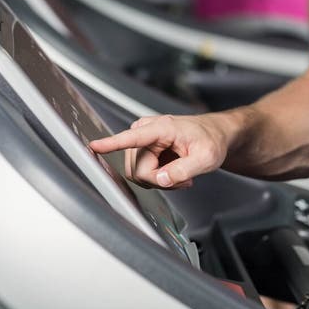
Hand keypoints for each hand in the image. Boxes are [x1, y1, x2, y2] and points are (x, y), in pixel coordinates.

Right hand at [89, 113, 229, 188]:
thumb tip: (161, 179)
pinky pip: (141, 172)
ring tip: (180, 174)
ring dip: (159, 180)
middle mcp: (149, 130)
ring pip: (137, 173)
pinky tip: (173, 172)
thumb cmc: (212, 140)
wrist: (215, 135)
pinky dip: (158, 178)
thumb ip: (183, 170)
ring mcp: (145, 139)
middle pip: (137, 168)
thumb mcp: (206, 158)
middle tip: (182, 178)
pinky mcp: (144, 147)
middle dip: (158, 179)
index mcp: (163, 128)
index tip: (93, 145)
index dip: (112, 143)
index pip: (132, 137)